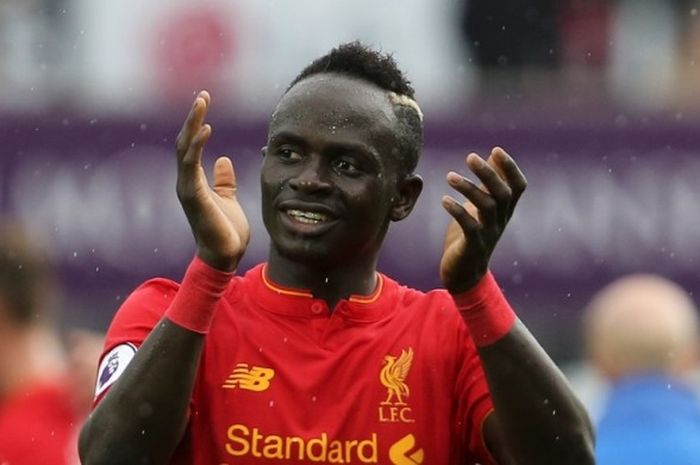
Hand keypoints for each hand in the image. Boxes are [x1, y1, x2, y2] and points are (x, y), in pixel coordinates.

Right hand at [175, 91, 249, 270]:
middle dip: (193, 117)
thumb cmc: (226, 230)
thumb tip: (224, 160)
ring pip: (184, 149)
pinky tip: (206, 129)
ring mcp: (187, 188)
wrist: (225, 255)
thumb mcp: (229, 198)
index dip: (196, 123)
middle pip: (185, 142)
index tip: (204, 102)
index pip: (191, 145)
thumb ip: (224, 180)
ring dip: (192, 124)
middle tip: (203, 95)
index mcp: (194, 181)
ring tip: (202, 103)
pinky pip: (191, 165)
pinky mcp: (193, 195)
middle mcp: (186, 181)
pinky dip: (197, 145)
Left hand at [439, 147, 525, 292]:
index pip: (518, 186)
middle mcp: (500, 220)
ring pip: (487, 207)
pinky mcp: (473, 245)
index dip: (510, 168)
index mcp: (504, 210)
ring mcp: (488, 233)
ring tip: (449, 176)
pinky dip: (457, 211)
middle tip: (470, 157)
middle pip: (502, 193)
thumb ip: (488, 185)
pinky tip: (444, 200)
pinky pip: (469, 226)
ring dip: (468, 188)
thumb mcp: (481, 207)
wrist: (464, 273)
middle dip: (488, 173)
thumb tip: (492, 156)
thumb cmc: (471, 235)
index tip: (496, 149)